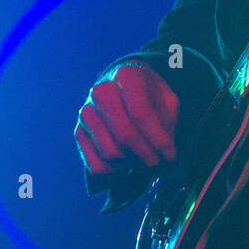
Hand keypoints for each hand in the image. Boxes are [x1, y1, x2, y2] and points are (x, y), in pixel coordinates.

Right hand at [74, 62, 178, 176]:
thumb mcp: (167, 99)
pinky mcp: (79, 131)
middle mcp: (101, 91)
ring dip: (131, 163)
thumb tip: (166, 153)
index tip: (169, 155)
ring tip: (143, 160)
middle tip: (157, 161)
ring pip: (109, 152)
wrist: (122, 87)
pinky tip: (126, 164)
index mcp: (126, 76)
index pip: (141, 114)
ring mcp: (86, 112)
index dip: (158, 140)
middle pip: (124, 135)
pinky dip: (114, 171)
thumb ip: (167, 122)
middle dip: (145, 154)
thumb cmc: (149, 95)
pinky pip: (95, 164)